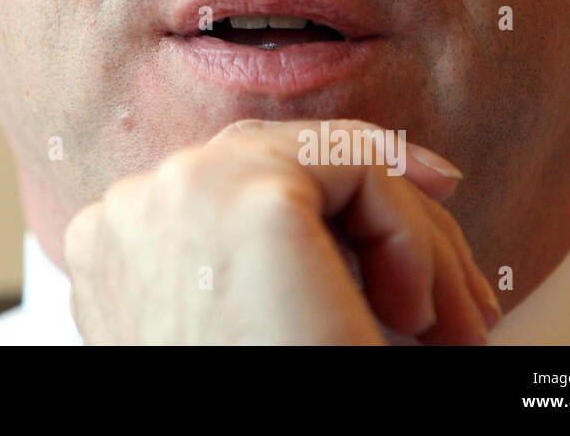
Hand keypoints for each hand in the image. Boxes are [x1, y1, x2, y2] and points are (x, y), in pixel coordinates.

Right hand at [63, 118, 501, 343]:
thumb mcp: (252, 318)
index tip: (405, 249)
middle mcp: (131, 206)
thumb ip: (259, 260)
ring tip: (447, 324)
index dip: (328, 197)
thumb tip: (385, 186)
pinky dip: (411, 237)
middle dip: (380, 221)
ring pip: (320, 159)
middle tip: (453, 305)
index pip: (226, 177)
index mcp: (116, 245)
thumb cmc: (261, 411)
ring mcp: (180, 189)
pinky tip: (415, 316)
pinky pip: (358, 169)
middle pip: (274, 158)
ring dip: (406, 236)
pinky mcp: (248, 196)